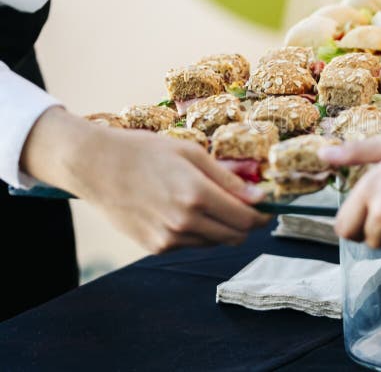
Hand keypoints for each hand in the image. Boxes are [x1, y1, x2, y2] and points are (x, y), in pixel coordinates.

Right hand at [22, 108, 270, 252]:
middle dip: (246, 223)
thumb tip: (260, 195)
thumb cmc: (145, 152)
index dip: (261, 214)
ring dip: (221, 227)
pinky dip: (197, 231)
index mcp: (197, 195)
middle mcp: (184, 222)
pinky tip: (182, 209)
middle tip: (243, 204)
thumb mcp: (191, 154)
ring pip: (214, 242)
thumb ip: (228, 178)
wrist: (96, 167)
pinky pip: (191, 244)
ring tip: (206, 201)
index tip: (266, 206)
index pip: (246, 219)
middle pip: (235, 236)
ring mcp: (169, 238)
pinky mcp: (155, 247)